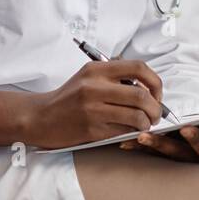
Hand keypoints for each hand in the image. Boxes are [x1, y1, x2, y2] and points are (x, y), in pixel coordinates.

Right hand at [25, 60, 163, 148]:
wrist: (41, 117)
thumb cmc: (69, 97)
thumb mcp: (89, 76)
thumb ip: (114, 75)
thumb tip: (147, 85)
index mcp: (97, 70)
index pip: (138, 68)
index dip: (154, 81)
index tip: (157, 92)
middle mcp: (95, 87)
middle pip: (141, 95)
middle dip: (156, 107)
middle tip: (157, 113)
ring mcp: (93, 109)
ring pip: (135, 116)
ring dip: (147, 122)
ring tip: (146, 123)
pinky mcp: (91, 130)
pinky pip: (122, 131)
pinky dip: (133, 131)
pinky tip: (132, 131)